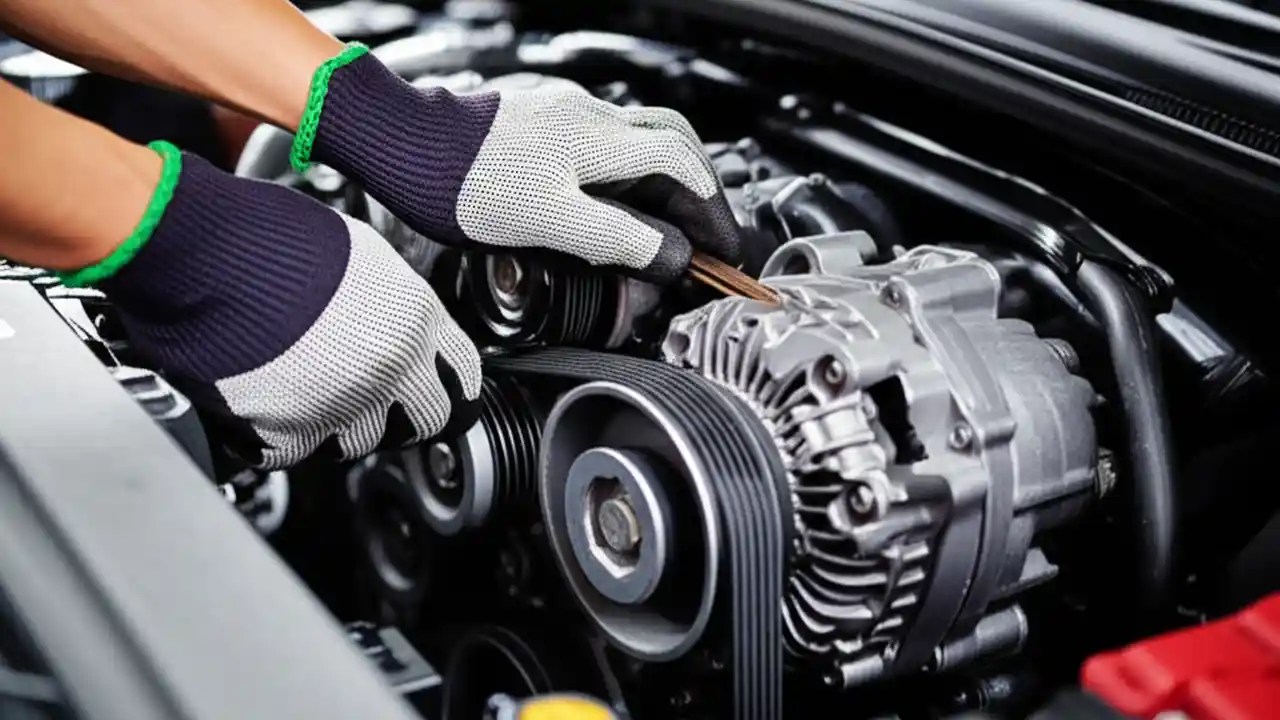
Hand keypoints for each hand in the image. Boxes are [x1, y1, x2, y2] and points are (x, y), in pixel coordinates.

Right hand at [88, 144, 480, 468]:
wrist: (195, 250)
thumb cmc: (263, 235)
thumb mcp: (358, 252)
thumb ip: (392, 301)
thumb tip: (399, 327)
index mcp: (413, 318)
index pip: (464, 377)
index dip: (449, 386)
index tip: (437, 390)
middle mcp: (387, 367)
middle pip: (426, 421)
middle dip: (402, 415)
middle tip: (371, 399)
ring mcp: (339, 403)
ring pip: (360, 442)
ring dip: (338, 424)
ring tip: (304, 385)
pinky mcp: (285, 431)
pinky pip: (296, 452)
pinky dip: (279, 434)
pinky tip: (264, 395)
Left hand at [298, 48, 741, 283]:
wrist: (400, 142)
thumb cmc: (461, 182)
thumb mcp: (550, 226)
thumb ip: (618, 240)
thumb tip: (671, 254)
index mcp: (600, 140)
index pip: (684, 168)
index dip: (712, 212)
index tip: (723, 249)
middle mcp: (589, 119)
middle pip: (672, 145)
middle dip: (698, 192)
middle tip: (706, 236)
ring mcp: (563, 117)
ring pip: (638, 144)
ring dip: (662, 185)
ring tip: (666, 228)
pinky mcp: (538, 125)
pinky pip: (603, 148)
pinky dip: (624, 180)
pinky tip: (612, 206)